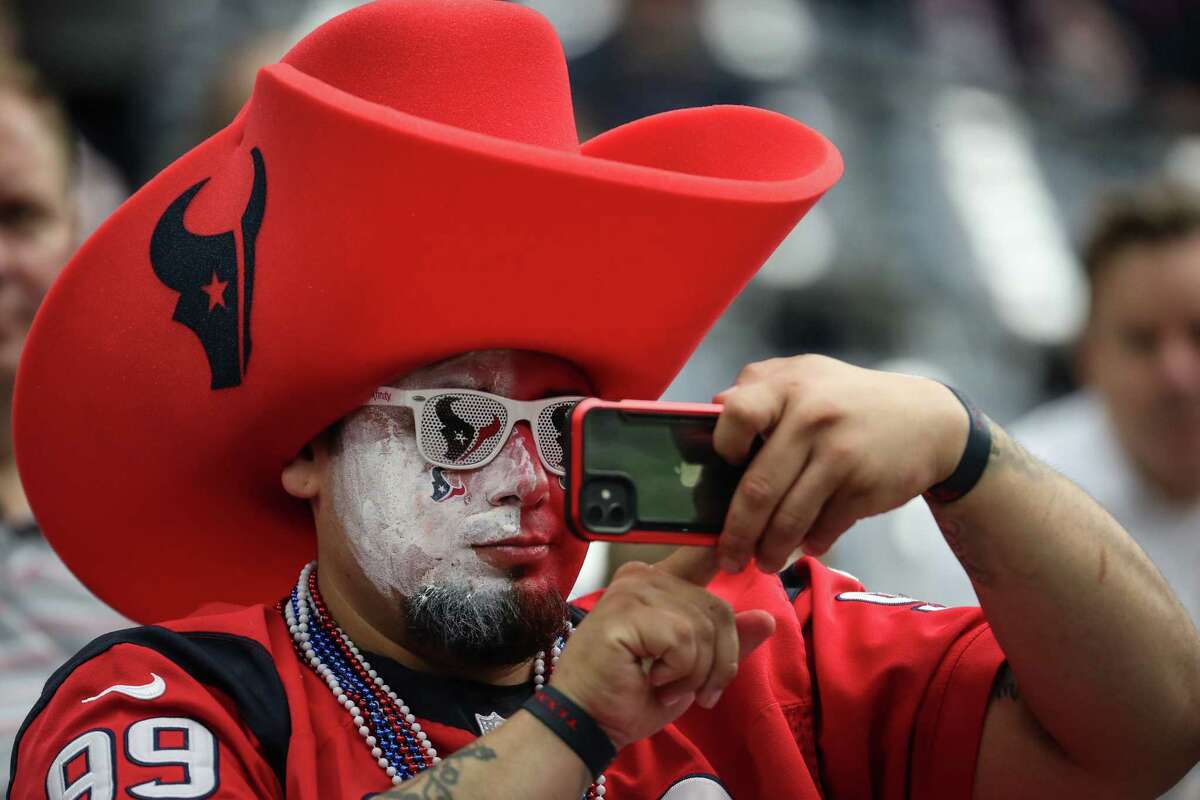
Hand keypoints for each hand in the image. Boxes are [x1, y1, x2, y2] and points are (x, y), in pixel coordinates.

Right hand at [549, 547, 774, 749]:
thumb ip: (725, 643)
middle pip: (718, 611)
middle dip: (717, 663)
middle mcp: (644, 576)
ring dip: (694, 674)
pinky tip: (650, 680)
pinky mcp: (627, 611)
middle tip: (690, 691)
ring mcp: (633, 590)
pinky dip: (678, 673)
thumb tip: (767, 619)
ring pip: (704, 628)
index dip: (725, 558)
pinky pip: (685, 640)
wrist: (588, 723)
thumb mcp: (691, 671)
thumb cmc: (631, 696)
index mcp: (657, 581)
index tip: (746, 557)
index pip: (704, 558)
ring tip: (664, 686)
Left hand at [712, 354, 967, 572]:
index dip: (721, 447)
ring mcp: (839, 455)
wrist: (931, 421)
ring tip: (764, 563)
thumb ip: (759, 386)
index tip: (722, 471)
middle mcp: (812, 418)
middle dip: (737, 532)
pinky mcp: (863, 488)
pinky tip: (805, 547)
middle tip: (728, 556)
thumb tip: (713, 410)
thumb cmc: (851, 400)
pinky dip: (811, 543)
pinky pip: (825, 527)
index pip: (736, 414)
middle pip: (758, 487)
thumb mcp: (807, 375)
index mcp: (789, 386)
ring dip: (771, 550)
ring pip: (790, 518)